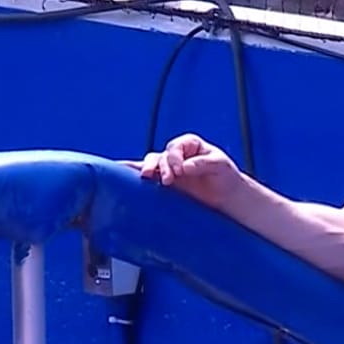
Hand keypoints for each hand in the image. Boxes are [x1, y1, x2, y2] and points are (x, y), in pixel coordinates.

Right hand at [123, 133, 244, 213]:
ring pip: (151, 165)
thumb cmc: (226, 177)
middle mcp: (176, 154)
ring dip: (147, 171)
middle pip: (161, 156)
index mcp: (190, 144)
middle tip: (168, 180)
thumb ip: (202, 163)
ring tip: (147, 179)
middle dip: (160, 166)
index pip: (176, 147)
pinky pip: (144, 176)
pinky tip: (117, 173)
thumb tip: (183, 167)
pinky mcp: (162, 184)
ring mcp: (167, 169)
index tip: (180, 171)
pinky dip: (130, 174)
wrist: (226, 198)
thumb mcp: (220, 166)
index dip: (175, 158)